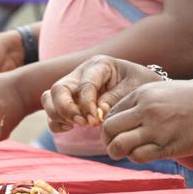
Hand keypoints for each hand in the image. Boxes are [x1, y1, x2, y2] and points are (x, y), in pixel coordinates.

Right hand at [41, 55, 162, 132]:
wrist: (143, 85)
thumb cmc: (140, 84)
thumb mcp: (134, 88)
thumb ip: (115, 98)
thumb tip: (98, 112)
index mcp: (99, 65)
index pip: (84, 85)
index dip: (87, 105)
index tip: (96, 121)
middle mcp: (81, 73)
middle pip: (58, 89)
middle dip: (66, 110)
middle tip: (84, 123)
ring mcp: (72, 86)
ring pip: (49, 98)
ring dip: (59, 115)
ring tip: (79, 125)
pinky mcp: (69, 100)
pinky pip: (52, 110)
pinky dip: (56, 121)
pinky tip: (70, 128)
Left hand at [102, 80, 192, 163]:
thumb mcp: (165, 89)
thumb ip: (144, 100)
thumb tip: (125, 115)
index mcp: (143, 93)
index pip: (111, 112)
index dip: (109, 124)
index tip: (115, 131)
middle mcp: (146, 110)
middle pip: (109, 129)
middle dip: (107, 139)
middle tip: (113, 144)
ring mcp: (156, 129)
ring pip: (119, 145)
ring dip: (118, 152)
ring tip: (124, 152)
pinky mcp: (167, 146)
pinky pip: (138, 156)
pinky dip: (135, 157)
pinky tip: (142, 154)